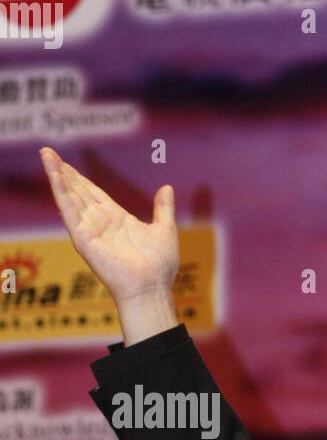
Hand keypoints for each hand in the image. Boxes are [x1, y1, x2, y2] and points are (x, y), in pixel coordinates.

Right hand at [39, 146, 178, 305]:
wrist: (152, 288)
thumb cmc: (160, 267)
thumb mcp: (165, 230)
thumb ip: (163, 209)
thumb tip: (167, 187)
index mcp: (117, 220)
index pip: (94, 194)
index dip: (81, 179)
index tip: (68, 164)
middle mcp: (101, 224)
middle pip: (79, 192)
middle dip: (64, 172)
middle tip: (49, 151)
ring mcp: (90, 230)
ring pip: (70, 197)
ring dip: (57, 175)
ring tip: (46, 154)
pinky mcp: (83, 239)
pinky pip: (69, 212)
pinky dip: (61, 192)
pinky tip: (55, 175)